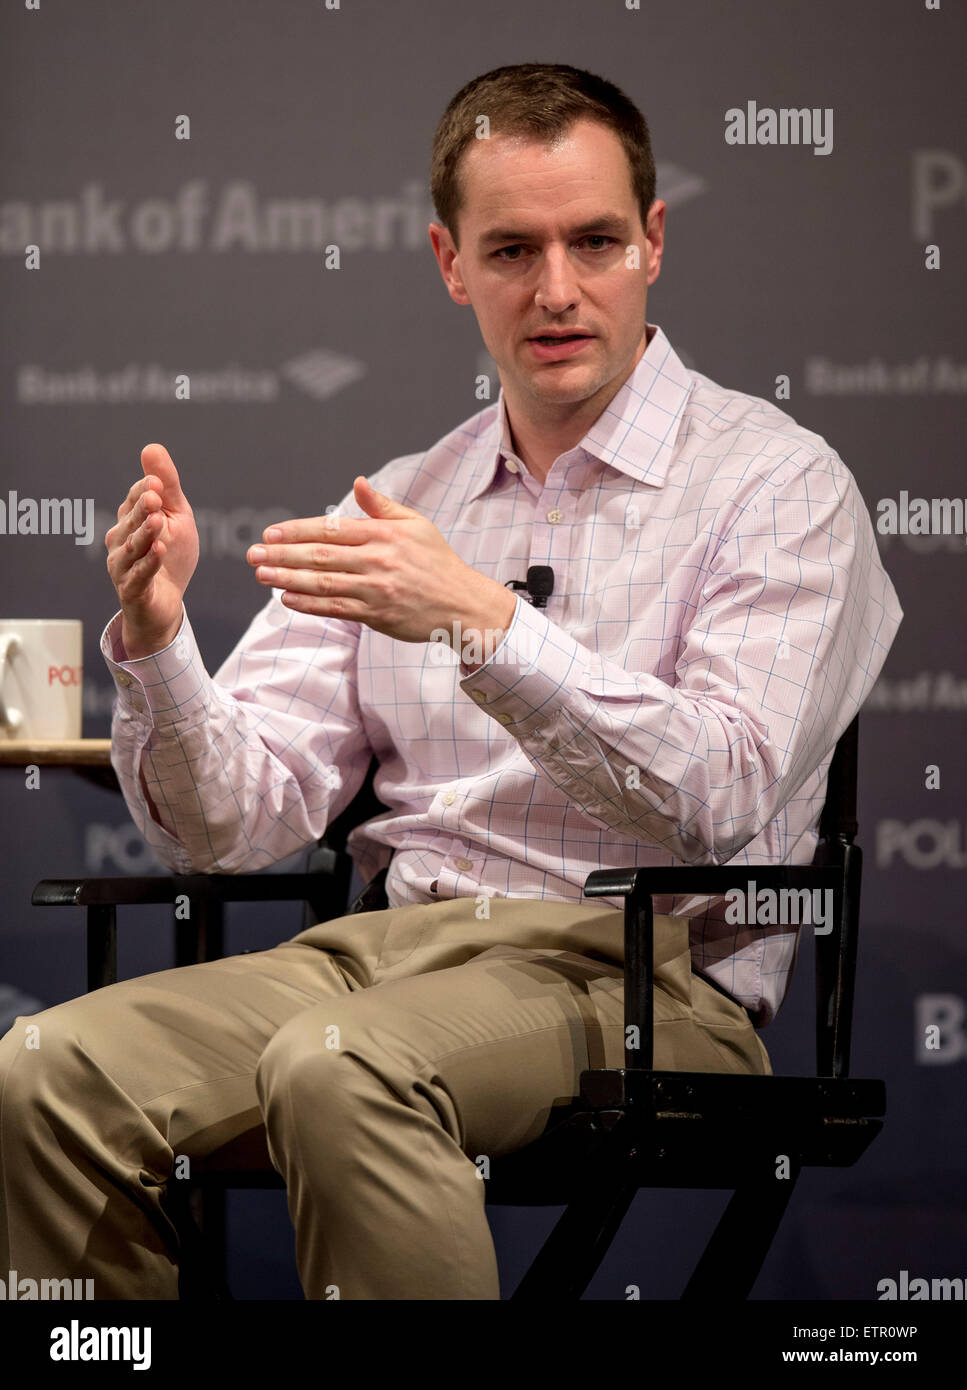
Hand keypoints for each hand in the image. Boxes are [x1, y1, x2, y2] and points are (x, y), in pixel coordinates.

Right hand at [105, 443, 199, 657]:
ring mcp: (123, 566)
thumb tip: (151, 447)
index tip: (157, 481)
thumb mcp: (176, 518)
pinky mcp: (132, 589)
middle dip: (143, 508)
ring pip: (132, 547)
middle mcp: (120, 541)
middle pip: (132, 521)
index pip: (135, 500)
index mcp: (130, 520)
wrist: (166, 604)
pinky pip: (140, 574)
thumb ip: (167, 486)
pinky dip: (149, 562)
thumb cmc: (171, 557)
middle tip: (156, 496)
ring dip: (145, 533)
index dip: (145, 491)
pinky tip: (159, 551)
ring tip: (158, 521)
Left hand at [246, 476, 515, 644]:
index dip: (298, 531)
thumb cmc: (437, 563)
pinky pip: (337, 608)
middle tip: (253, 554)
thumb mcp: (416, 525)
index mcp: (384, 534)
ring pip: (324, 583)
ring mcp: (377, 589)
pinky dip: (310, 604)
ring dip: (288, 580)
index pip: (332, 529)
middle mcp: (378, 560)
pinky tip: (288, 599)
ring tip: (262, 575)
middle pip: (321, 556)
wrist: (463, 604)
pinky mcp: (378, 615)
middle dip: (283, 555)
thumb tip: (357, 483)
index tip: (271, 533)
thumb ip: (382, 507)